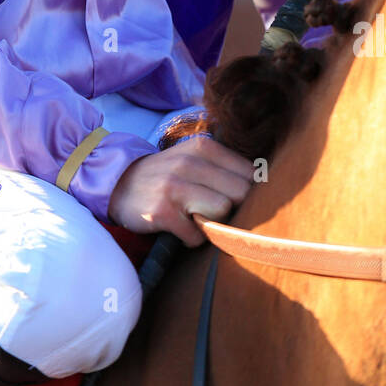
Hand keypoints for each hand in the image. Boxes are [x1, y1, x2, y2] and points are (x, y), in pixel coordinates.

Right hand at [107, 137, 254, 247]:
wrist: (119, 184)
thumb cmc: (168, 176)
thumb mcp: (195, 160)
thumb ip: (226, 169)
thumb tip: (266, 188)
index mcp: (204, 147)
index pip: (250, 174)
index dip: (248, 193)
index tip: (234, 200)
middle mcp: (190, 162)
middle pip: (241, 194)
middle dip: (231, 208)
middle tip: (212, 210)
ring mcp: (174, 185)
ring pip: (222, 211)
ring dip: (211, 223)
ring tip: (194, 217)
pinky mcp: (162, 211)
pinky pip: (196, 235)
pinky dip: (190, 238)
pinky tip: (179, 227)